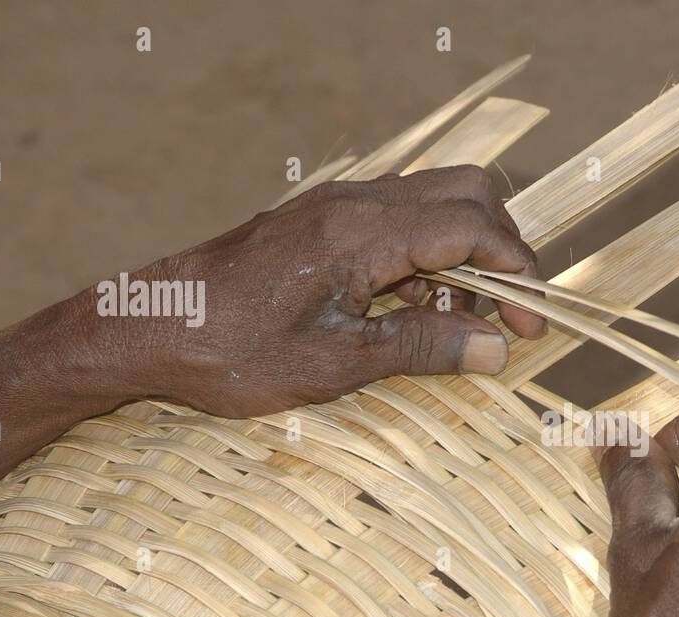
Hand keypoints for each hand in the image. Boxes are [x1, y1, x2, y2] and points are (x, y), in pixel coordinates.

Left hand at [113, 165, 544, 416]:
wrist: (146, 329)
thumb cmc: (232, 351)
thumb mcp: (337, 363)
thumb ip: (423, 346)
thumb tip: (496, 349)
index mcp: (363, 233)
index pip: (474, 228)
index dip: (519, 275)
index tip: (532, 327)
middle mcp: (354, 202)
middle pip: (466, 191)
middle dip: (501, 249)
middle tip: (502, 315)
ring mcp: (335, 204)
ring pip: (433, 202)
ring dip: (461, 257)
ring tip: (447, 324)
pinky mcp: (319, 219)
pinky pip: (396, 218)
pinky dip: (424, 255)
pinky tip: (404, 309)